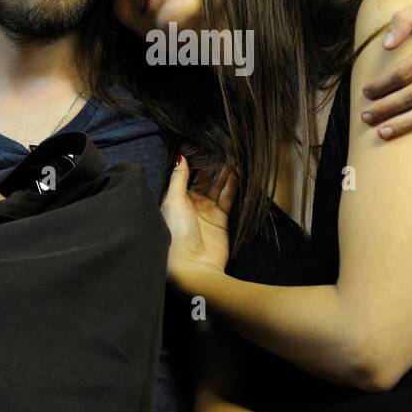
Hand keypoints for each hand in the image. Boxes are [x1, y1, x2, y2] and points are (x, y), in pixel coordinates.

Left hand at [160, 155, 236, 285]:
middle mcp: (191, 204)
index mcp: (175, 199)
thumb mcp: (173, 201)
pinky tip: (237, 172)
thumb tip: (181, 157)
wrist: (192, 265)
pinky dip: (233, 185)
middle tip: (223, 148)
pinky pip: (228, 198)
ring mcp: (207, 211)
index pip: (188, 175)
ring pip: (217, 186)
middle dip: (213, 165)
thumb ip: (179, 178)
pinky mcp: (221, 219)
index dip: (197, 162)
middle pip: (204, 179)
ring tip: (233, 156)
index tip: (206, 146)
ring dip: (225, 172)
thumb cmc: (175, 234)